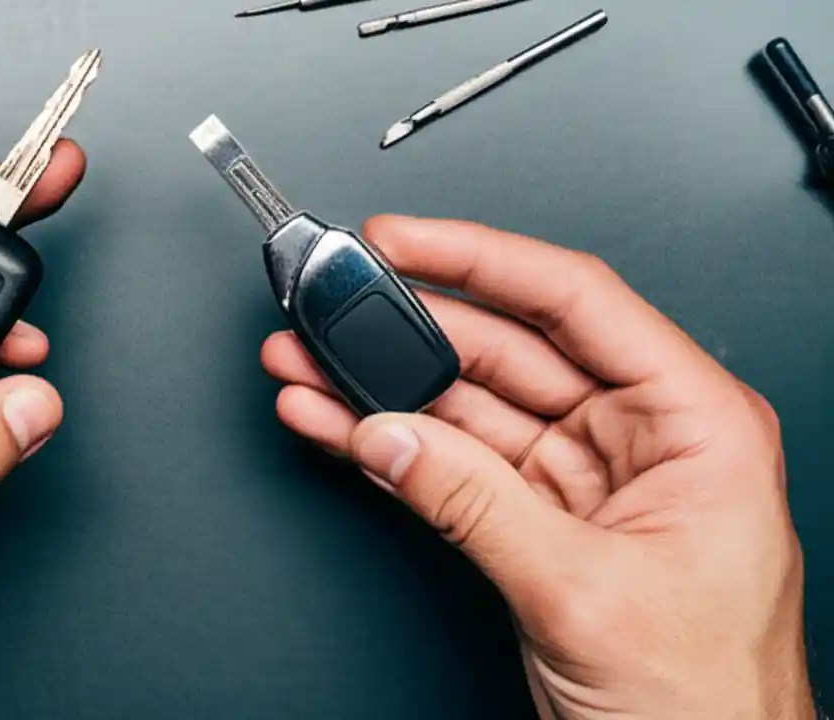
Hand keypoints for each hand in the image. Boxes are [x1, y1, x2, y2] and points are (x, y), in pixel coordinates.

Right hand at [262, 216, 813, 718]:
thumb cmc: (707, 704)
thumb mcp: (587, 594)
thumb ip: (478, 506)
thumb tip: (393, 438)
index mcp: (694, 424)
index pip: (574, 302)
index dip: (480, 260)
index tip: (405, 240)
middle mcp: (636, 437)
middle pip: (503, 349)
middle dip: (408, 328)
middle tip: (335, 303)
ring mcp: (578, 479)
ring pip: (462, 406)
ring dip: (381, 387)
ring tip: (308, 362)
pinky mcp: (533, 520)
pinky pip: (448, 464)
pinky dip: (388, 445)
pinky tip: (335, 420)